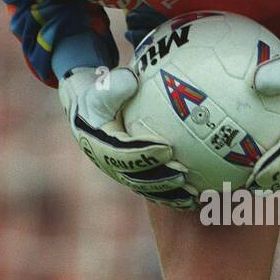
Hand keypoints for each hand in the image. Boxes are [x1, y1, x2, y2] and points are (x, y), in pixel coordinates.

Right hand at [58, 66, 197, 207]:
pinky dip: (169, 197)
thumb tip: (131, 81)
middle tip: (183, 173)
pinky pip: (150, 190)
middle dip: (160, 178)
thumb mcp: (101, 87)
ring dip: (168, 193)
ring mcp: (118, 173)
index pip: (122, 153)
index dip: (144, 154)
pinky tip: (192, 199)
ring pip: (144, 188)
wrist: (86, 112)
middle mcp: (106, 163)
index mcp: (97, 143)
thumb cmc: (99, 95)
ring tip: (192, 193)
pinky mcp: (129, 177)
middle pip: (135, 176)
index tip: (167, 148)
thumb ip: (115, 85)